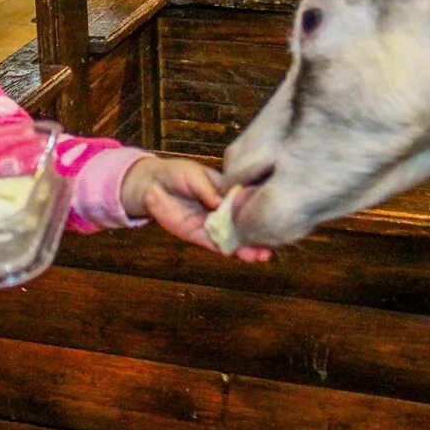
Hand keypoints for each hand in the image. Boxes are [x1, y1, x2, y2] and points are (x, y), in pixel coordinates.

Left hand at [119, 156, 271, 261]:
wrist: (153, 185)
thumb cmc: (177, 173)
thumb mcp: (194, 174)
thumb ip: (208, 189)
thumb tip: (221, 202)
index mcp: (228, 191)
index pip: (249, 201)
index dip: (262, 209)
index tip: (277, 216)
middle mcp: (225, 210)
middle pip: (245, 223)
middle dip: (259, 234)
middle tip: (272, 244)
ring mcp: (214, 224)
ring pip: (234, 238)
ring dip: (248, 248)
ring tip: (262, 255)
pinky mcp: (201, 236)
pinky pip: (217, 245)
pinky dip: (229, 251)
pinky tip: (242, 256)